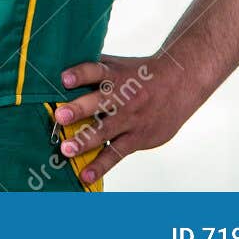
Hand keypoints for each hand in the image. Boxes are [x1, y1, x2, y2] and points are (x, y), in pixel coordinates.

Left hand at [53, 53, 198, 184]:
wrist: (180, 84)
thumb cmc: (139, 74)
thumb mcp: (118, 64)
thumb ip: (92, 66)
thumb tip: (57, 63)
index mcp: (115, 75)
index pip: (96, 71)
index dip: (80, 74)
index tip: (64, 78)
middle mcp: (123, 97)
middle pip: (99, 103)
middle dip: (79, 109)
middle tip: (60, 117)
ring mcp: (131, 119)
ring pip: (106, 131)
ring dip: (85, 141)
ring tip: (66, 150)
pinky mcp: (137, 138)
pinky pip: (116, 153)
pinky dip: (100, 165)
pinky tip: (85, 175)